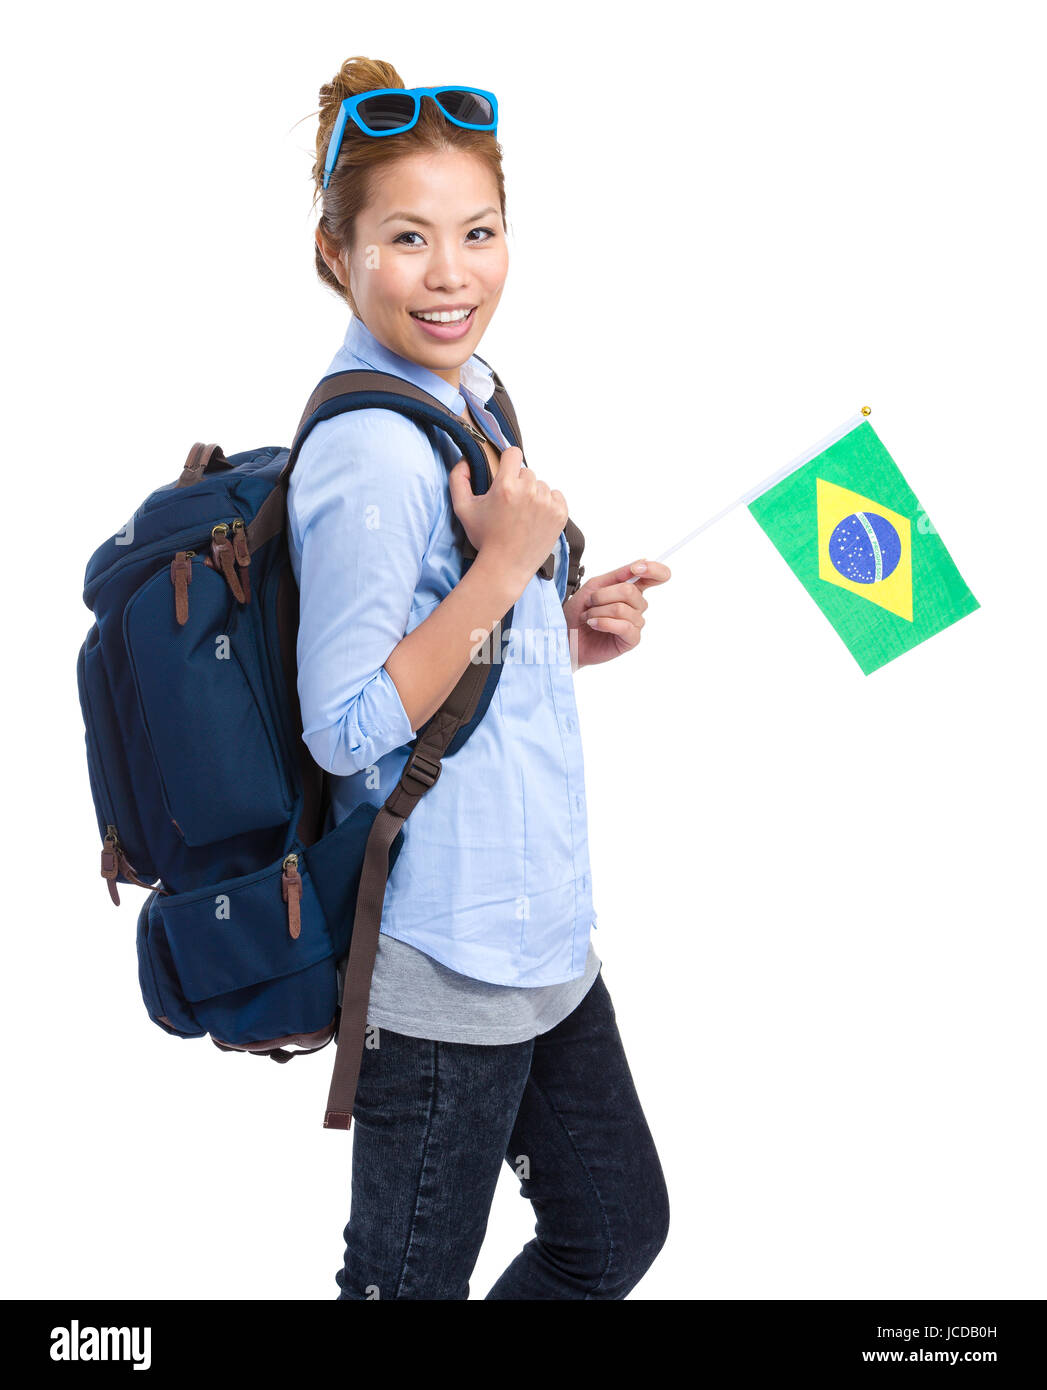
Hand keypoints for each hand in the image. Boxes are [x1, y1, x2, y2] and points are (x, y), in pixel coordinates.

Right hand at [448, 448, 567, 592]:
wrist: (505, 567)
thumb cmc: (485, 539)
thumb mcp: (462, 508)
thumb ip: (458, 479)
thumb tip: (465, 460)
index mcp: (505, 486)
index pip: (513, 452)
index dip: (508, 461)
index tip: (506, 473)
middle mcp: (529, 491)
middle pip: (527, 472)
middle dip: (519, 484)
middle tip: (511, 505)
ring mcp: (547, 503)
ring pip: (541, 485)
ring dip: (534, 495)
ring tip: (523, 515)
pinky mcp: (560, 514)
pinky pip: (556, 496)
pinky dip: (548, 504)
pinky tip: (536, 518)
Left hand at [562, 558, 671, 668]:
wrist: (567, 634)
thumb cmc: (579, 612)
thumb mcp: (595, 586)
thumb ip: (618, 574)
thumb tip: (642, 561)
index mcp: (631, 590)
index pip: (657, 576)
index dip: (653, 570)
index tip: (636, 569)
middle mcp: (637, 606)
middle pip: (631, 591)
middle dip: (602, 595)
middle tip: (590, 603)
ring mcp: (636, 623)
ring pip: (622, 609)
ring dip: (598, 611)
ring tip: (588, 617)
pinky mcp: (631, 639)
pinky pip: (624, 626)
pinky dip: (604, 623)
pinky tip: (594, 624)